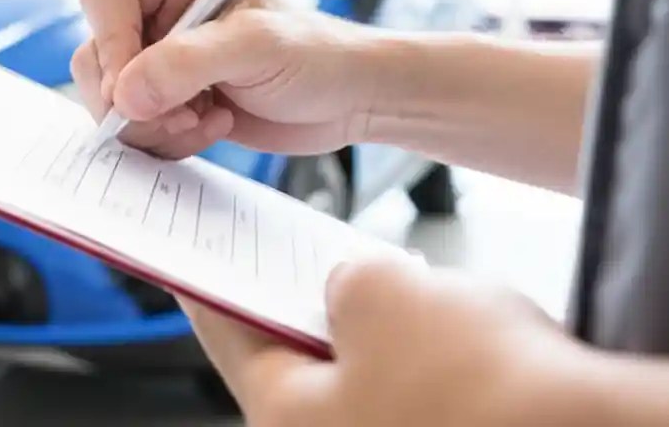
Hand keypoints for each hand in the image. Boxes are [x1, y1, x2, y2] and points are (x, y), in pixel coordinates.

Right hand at [71, 0, 382, 158]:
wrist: (351, 99)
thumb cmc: (317, 54)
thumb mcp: (255, 48)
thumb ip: (187, 63)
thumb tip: (125, 94)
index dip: (110, 42)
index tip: (132, 86)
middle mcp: (161, 14)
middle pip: (96, 54)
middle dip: (130, 97)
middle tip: (179, 115)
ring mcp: (163, 62)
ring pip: (111, 99)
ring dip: (152, 125)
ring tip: (205, 121)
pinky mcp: (172, 102)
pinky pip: (136, 129)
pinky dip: (168, 140)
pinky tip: (214, 126)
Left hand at [180, 255, 573, 426]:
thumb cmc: (480, 386)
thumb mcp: (379, 292)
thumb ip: (345, 280)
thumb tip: (355, 289)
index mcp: (292, 419)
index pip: (228, 339)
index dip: (207, 289)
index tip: (187, 263)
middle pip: (301, 362)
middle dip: (314, 304)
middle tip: (311, 259)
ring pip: (372, 375)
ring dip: (387, 329)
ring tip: (415, 290)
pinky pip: (427, 390)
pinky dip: (435, 354)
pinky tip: (467, 328)